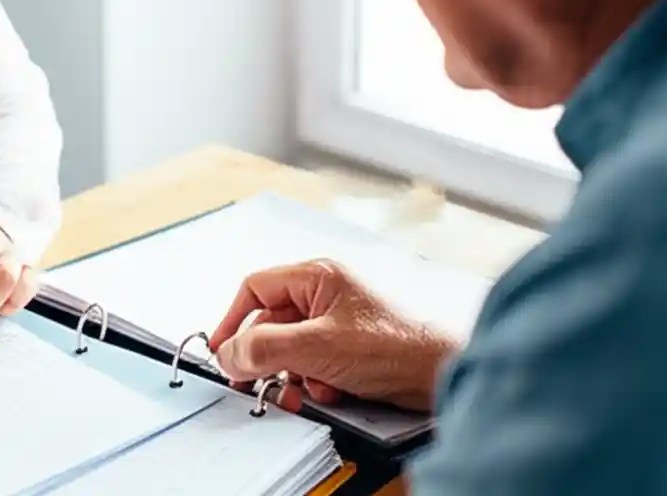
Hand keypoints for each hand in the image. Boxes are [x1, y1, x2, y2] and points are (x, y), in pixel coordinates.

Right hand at [209, 260, 457, 411]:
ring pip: (291, 350)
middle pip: (271, 325)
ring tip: (309, 388)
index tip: (222, 349)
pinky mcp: (350, 350)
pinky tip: (333, 390)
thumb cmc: (399, 345)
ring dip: (294, 375)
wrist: (445, 374)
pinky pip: (313, 365)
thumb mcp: (318, 346)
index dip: (233, 320)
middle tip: (257, 380)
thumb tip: (228, 353)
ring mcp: (338, 323)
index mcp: (318, 276)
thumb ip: (265, 348)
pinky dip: (315, 382)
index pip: (255, 289)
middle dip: (267, 357)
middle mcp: (326, 294)